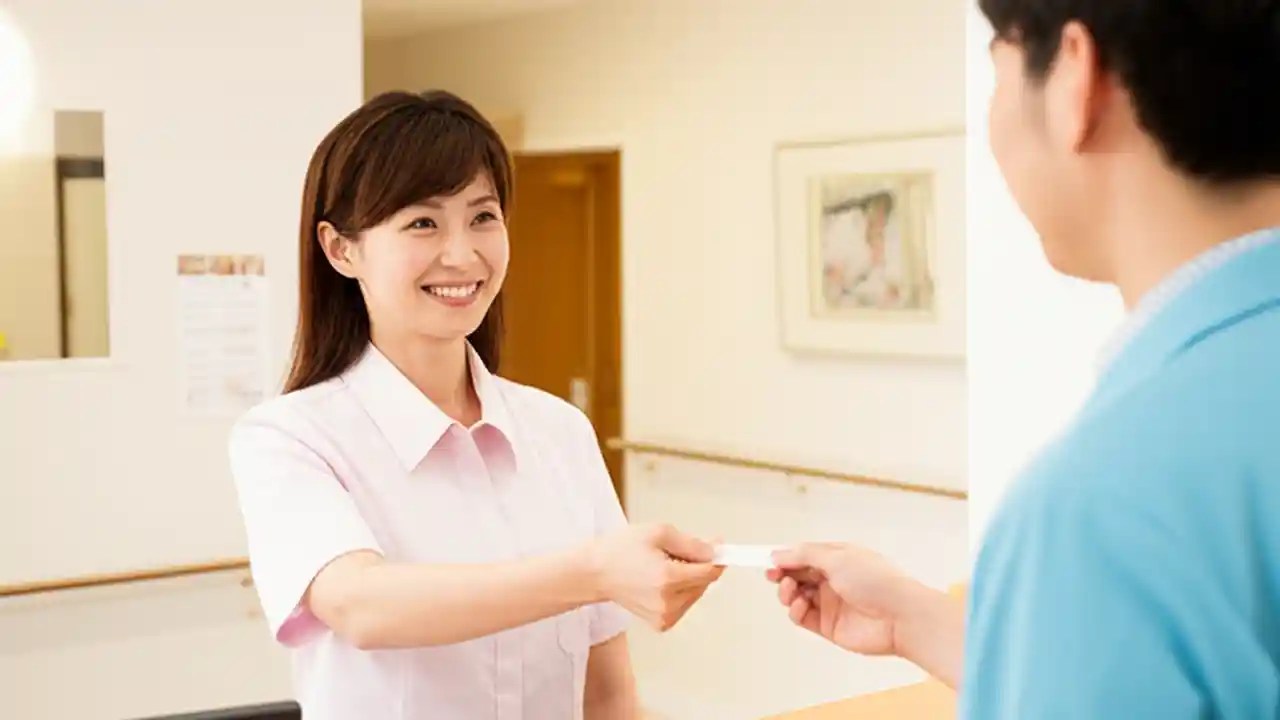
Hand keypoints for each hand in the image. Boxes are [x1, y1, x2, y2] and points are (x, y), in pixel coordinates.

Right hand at [589, 524, 723, 630]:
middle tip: (680, 550)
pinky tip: (661, 581)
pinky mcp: (661, 624)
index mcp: (667, 578)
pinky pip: (685, 604)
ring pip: (696, 594)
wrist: (595, 573)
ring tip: (664, 565)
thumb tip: (715, 551)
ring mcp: (664, 616)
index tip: (722, 547)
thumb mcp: (658, 533)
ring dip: (690, 578)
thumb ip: (691, 543)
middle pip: (704, 583)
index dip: (718, 558)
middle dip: (700, 565)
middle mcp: (668, 602)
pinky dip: (680, 591)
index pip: (709, 572)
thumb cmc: (620, 549)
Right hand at [766, 542, 918, 655]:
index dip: (786, 557)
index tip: (767, 558)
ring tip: (790, 591)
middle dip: (783, 574)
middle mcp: (834, 579)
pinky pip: (803, 617)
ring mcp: (831, 603)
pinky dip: (795, 611)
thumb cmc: (877, 581)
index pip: (805, 555)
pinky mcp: (830, 626)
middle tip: (773, 575)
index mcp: (838, 558)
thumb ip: (804, 555)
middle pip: (798, 575)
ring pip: (797, 596)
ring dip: (787, 592)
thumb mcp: (837, 557)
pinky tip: (799, 606)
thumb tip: (778, 553)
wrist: (900, 617)